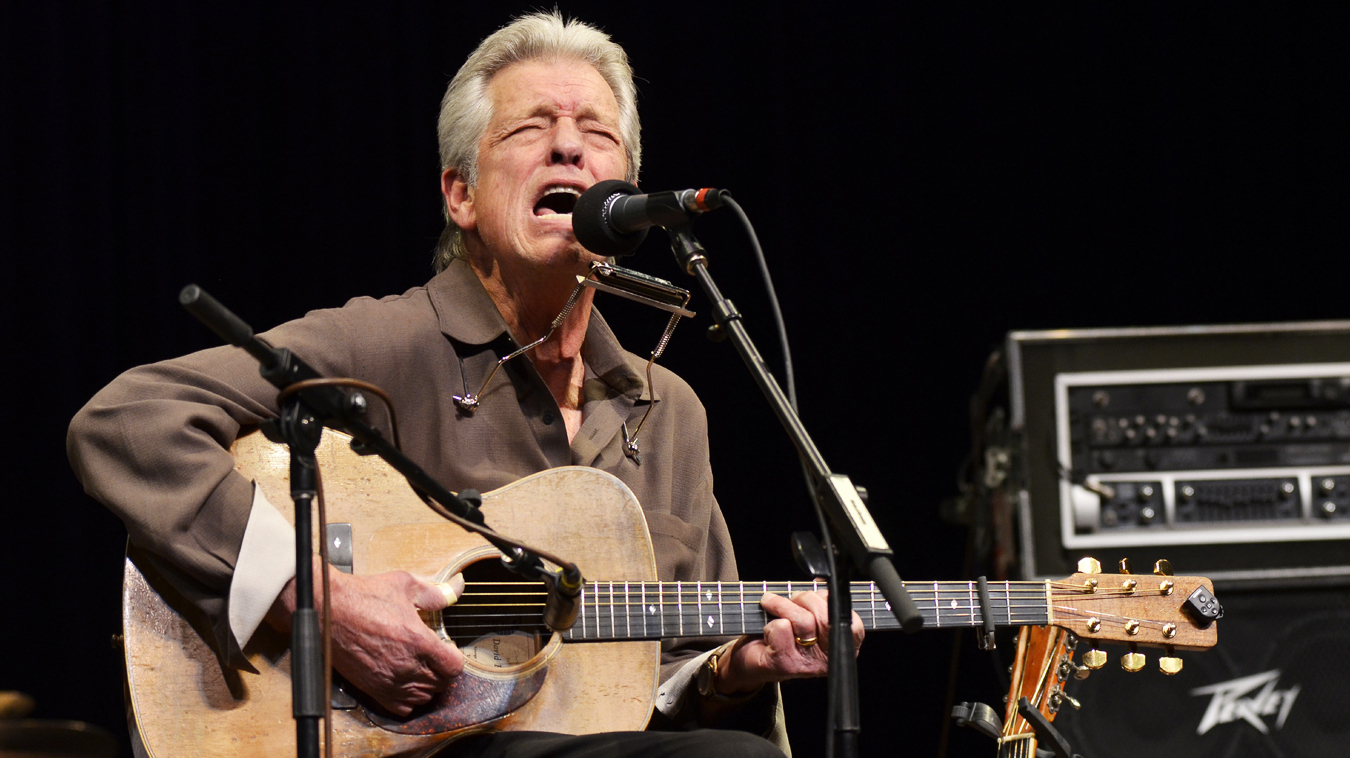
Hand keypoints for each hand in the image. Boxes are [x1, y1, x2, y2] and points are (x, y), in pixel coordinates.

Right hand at [268, 566, 464, 716]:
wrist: (328, 609)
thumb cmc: (364, 596)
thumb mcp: (405, 585)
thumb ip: (436, 592)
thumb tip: (458, 587)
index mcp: (417, 641)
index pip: (454, 667)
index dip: (455, 658)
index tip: (448, 648)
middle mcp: (405, 666)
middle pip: (442, 683)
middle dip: (443, 669)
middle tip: (435, 655)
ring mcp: (389, 680)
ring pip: (424, 697)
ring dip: (428, 684)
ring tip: (421, 666)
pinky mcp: (373, 689)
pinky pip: (403, 707)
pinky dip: (409, 698)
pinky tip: (406, 681)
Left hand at [715, 590, 864, 694]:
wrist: (750, 661)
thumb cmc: (780, 636)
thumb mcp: (804, 616)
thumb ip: (817, 603)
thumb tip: (821, 580)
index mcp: (838, 648)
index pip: (853, 625)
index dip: (833, 603)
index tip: (819, 597)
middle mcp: (826, 659)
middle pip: (826, 617)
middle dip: (806, 599)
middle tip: (792, 599)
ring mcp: (805, 664)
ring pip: (803, 621)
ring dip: (782, 605)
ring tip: (771, 604)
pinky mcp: (783, 664)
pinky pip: (781, 628)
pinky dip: (770, 622)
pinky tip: (767, 630)